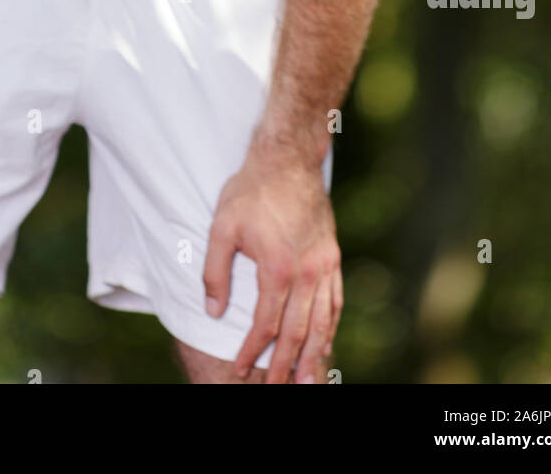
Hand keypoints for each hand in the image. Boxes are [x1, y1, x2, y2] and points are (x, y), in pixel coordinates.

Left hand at [203, 145, 342, 383]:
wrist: (288, 159)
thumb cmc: (251, 191)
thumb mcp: (221, 227)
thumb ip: (216, 273)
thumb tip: (214, 312)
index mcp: (277, 268)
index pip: (265, 324)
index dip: (252, 351)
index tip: (241, 369)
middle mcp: (306, 272)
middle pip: (297, 332)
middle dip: (287, 366)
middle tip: (279, 390)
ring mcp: (324, 265)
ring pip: (323, 321)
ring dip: (315, 355)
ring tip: (309, 382)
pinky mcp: (333, 256)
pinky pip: (335, 300)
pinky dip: (331, 326)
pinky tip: (326, 341)